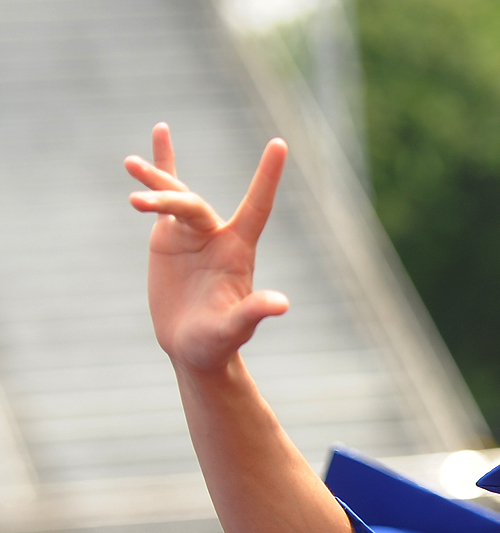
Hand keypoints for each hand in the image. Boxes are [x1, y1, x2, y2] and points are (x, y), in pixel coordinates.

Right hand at [125, 124, 289, 374]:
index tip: (279, 143)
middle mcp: (218, 235)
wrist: (192, 346)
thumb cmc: (218, 342)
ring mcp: (193, 233)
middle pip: (194, 204)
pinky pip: (166, 195)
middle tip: (138, 204)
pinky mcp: (169, 236)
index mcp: (239, 251)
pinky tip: (162, 132)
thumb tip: (281, 304)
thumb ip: (253, 312)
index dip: (267, 176)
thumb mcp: (234, 329)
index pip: (258, 206)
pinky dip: (163, 166)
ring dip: (154, 185)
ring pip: (175, 197)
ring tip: (131, 166)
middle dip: (167, 199)